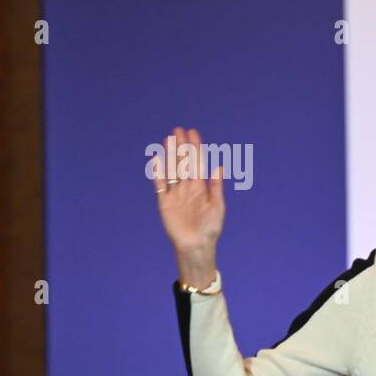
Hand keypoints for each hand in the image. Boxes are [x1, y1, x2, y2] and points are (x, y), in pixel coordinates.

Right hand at [150, 127, 224, 284]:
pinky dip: (158, 173)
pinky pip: (160, 185)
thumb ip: (216, 186)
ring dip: (170, 155)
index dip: (195, 148)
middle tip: (178, 130)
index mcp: (201, 187)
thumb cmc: (210, 228)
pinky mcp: (164, 203)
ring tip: (168, 139)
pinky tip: (157, 160)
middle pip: (183, 163)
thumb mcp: (217, 206)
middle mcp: (187, 187)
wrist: (196, 245)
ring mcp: (175, 194)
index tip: (193, 133)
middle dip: (181, 146)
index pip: (197, 163)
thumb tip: (219, 166)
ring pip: (171, 170)